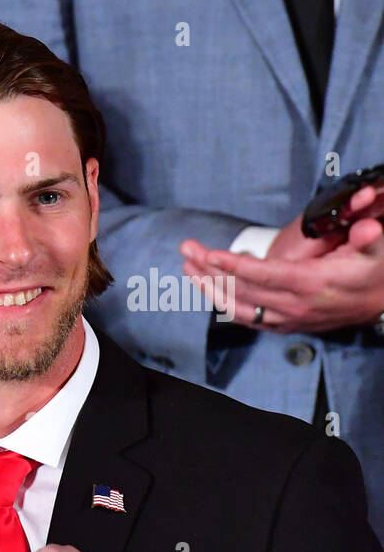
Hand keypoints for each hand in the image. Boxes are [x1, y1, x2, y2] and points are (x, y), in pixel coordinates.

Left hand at [180, 184, 383, 331]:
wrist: (380, 304)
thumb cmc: (373, 271)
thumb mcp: (376, 251)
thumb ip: (368, 238)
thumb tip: (368, 226)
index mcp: (310, 284)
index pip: (264, 275)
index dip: (235, 265)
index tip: (210, 254)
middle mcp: (293, 305)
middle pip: (242, 289)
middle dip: (210, 269)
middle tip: (187, 249)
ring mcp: (285, 319)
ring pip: (237, 306)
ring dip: (208, 287)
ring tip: (187, 268)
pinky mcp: (282, 325)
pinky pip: (245, 318)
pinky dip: (222, 304)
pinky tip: (206, 290)